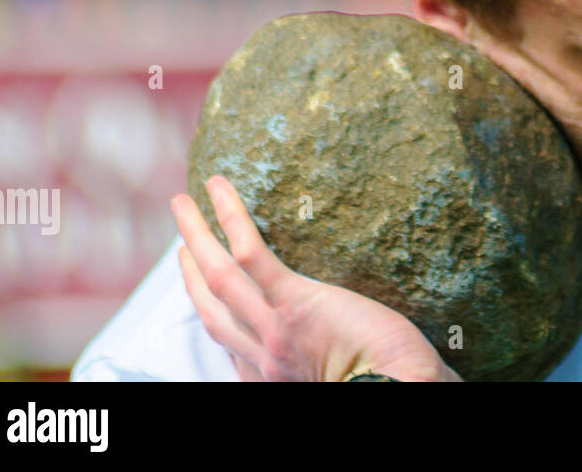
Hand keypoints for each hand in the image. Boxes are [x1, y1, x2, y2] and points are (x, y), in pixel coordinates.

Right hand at [171, 175, 461, 382]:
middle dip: (190, 273)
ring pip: (221, 277)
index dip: (211, 312)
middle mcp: (265, 357)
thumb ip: (319, 356)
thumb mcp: (335, 375)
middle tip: (181, 242)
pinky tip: (219, 191)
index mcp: (274, 376)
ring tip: (182, 204)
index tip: (203, 286)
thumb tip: (332, 335)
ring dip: (196, 236)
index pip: (230, 341)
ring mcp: (276, 330)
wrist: (400, 390)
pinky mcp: (297, 304)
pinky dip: (232, 219)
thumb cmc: (387, 381)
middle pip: (212, 308)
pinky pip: (252, 256)